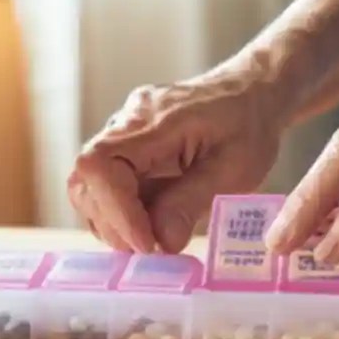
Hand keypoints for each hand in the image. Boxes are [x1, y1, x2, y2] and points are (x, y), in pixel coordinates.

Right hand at [68, 69, 287, 253]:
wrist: (252, 92)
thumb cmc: (250, 126)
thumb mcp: (235, 169)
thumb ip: (192, 201)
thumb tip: (162, 242)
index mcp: (156, 120)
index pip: (100, 164)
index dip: (115, 210)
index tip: (147, 242)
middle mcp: (129, 120)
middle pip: (85, 179)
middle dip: (113, 223)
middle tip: (152, 247)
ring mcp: (124, 131)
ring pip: (89, 185)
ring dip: (114, 221)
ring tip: (153, 239)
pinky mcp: (128, 144)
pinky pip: (107, 183)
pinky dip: (122, 211)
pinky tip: (153, 223)